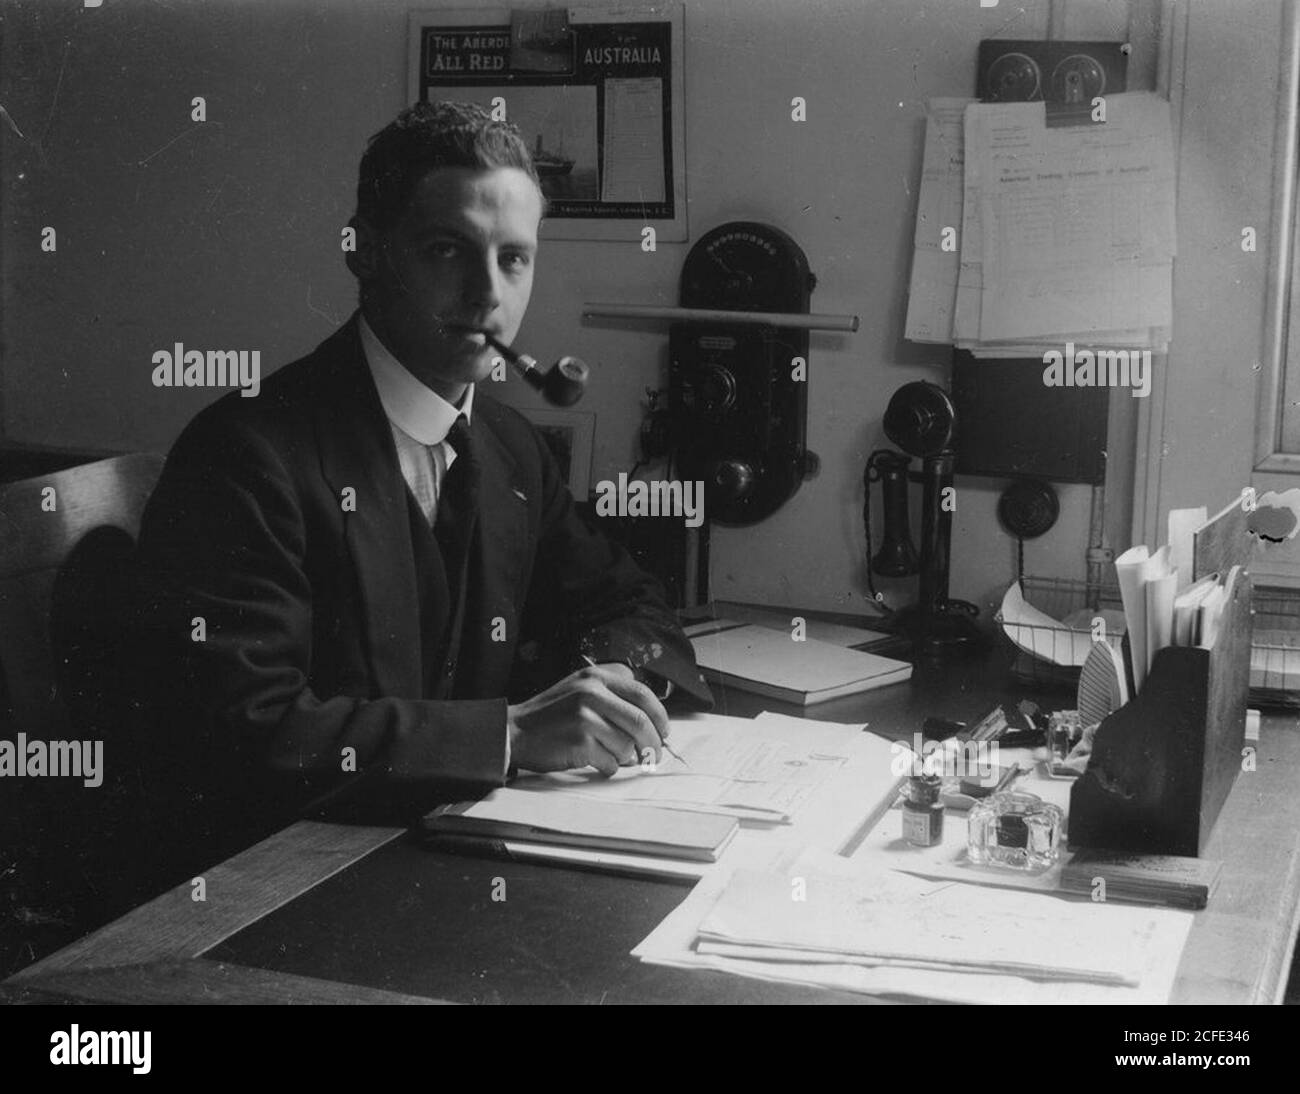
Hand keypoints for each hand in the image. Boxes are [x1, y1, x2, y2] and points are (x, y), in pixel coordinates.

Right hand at [507, 662, 670, 776]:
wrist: (514, 732)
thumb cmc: (550, 715)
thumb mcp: (579, 689)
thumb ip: (611, 696)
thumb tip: (651, 721)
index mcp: (596, 677)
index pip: (643, 695)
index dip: (659, 716)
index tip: (663, 731)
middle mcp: (592, 693)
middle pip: (641, 722)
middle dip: (653, 744)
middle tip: (654, 756)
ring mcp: (586, 717)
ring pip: (627, 745)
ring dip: (624, 757)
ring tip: (609, 755)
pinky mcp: (580, 742)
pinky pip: (611, 762)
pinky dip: (609, 768)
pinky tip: (595, 762)